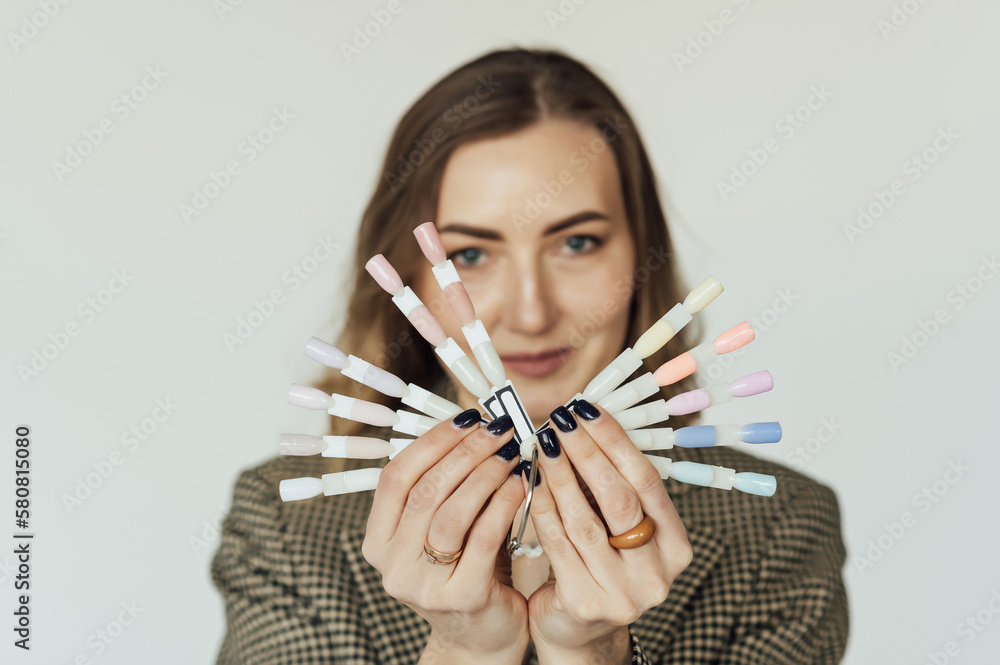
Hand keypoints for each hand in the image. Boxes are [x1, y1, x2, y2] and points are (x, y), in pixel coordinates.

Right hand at [362, 410, 529, 659]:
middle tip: (497, 427)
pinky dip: (504, 503)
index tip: (466, 417)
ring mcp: (422, 585)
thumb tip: (477, 425)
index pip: (395, 477)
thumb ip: (448, 488)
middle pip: (425, 490)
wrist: (482, 640)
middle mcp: (391, 565)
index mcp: (378, 541)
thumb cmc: (467, 571)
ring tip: (511, 451)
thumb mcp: (444, 530)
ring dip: (485, 473)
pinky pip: (483, 537)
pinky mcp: (461, 598)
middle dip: (465, 451)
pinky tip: (521, 482)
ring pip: (451, 512)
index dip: (431, 442)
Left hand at [523, 399, 692, 660]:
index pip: (649, 482)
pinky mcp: (586, 603)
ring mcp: (624, 592)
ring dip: (561, 476)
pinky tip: (532, 482)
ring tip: (543, 445)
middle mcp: (657, 572)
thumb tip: (583, 424)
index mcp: (676, 546)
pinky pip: (559, 544)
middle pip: (621, 499)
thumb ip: (611, 486)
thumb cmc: (599, 562)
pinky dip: (544, 507)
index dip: (617, 442)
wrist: (579, 627)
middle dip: (587, 453)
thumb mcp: (618, 528)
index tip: (589, 411)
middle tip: (561, 422)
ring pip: (586, 521)